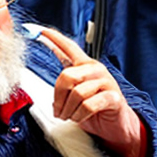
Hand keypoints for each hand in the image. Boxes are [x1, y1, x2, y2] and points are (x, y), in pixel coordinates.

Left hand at [38, 28, 146, 156]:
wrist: (116, 125)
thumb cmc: (94, 108)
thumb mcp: (74, 92)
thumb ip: (64, 81)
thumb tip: (49, 67)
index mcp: (85, 65)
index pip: (69, 47)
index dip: (54, 38)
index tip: (40, 31)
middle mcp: (96, 70)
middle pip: (67, 76)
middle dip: (58, 96)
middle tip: (58, 110)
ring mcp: (106, 82)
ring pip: (77, 93)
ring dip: (68, 110)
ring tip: (69, 116)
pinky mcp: (113, 97)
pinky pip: (88, 105)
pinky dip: (79, 115)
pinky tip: (79, 117)